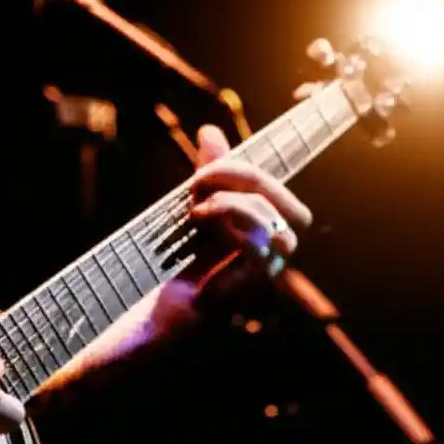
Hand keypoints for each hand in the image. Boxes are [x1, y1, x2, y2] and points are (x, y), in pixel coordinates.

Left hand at [183, 124, 312, 311]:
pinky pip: (262, 249)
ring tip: (195, 209)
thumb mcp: (193, 208)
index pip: (282, 198)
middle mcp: (272, 261)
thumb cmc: (171, 266)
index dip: (249, 170)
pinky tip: (199, 221)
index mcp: (266, 238)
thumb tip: (211, 129)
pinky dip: (232, 222)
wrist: (145, 313)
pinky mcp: (244, 292)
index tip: (203, 167)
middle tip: (201, 178)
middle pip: (298, 213)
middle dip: (252, 179)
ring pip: (284, 229)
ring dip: (235, 203)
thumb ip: (208, 173)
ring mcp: (263, 279)